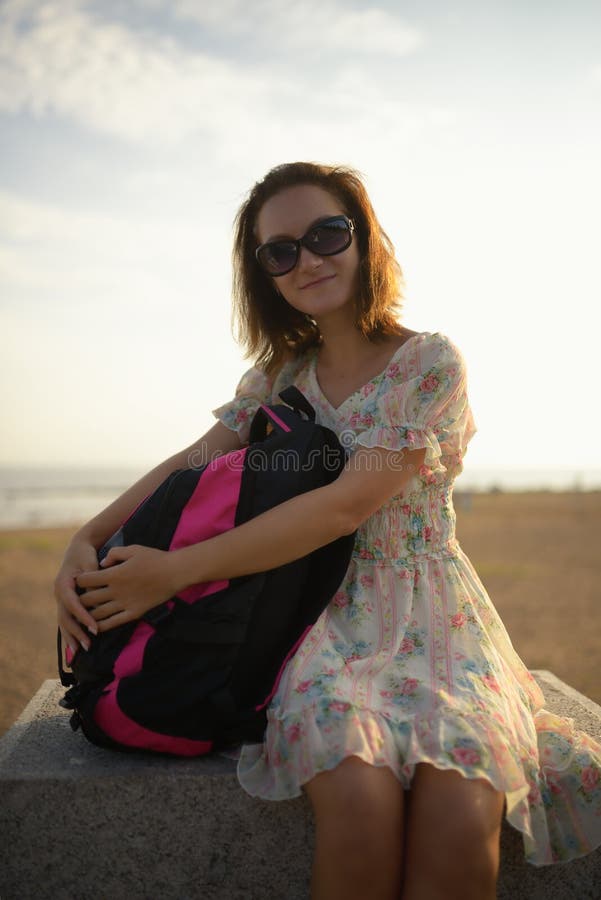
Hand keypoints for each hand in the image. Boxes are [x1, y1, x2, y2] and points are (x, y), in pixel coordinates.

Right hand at [54, 538, 100, 655]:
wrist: (78, 549)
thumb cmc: (86, 555)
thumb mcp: (90, 564)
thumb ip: (93, 581)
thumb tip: (98, 601)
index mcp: (63, 583)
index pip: (72, 604)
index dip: (83, 617)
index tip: (95, 629)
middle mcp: (59, 594)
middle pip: (65, 617)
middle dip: (76, 632)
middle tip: (88, 645)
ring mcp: (60, 599)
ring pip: (63, 622)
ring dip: (71, 637)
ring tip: (80, 652)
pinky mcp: (65, 603)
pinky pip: (66, 620)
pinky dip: (70, 633)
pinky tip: (75, 647)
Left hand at [76, 544, 179, 632]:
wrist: (175, 572)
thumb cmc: (155, 558)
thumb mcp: (133, 550)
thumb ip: (114, 554)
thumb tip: (102, 563)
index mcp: (113, 574)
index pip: (85, 580)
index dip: (79, 580)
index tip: (79, 580)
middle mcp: (116, 591)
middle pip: (88, 599)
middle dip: (79, 600)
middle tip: (77, 600)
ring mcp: (125, 603)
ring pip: (97, 613)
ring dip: (88, 615)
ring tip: (83, 614)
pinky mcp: (134, 613)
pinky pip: (113, 623)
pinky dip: (102, 626)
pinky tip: (96, 627)